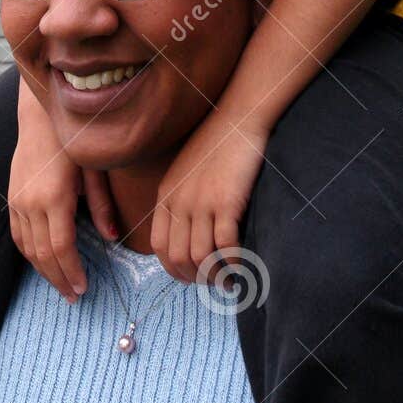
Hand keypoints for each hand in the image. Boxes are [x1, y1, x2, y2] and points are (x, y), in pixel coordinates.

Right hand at [9, 77, 119, 302]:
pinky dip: (30, 253)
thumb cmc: (73, 140)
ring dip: (43, 270)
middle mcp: (32, 202)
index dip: (71, 271)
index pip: (61, 247)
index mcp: (55, 196)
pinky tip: (43, 262)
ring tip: (60, 285)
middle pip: (43, 254)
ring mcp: (18, 200)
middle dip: (58, 278)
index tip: (83, 288)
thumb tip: (113, 238)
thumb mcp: (95, 169)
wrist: (40, 115)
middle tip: (74, 296)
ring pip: (27, 248)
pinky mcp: (12, 197)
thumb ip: (102, 205)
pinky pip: (18, 234)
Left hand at [150, 118, 269, 283]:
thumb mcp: (186, 173)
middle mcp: (179, 202)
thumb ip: (182, 200)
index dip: (174, 268)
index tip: (192, 276)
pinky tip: (243, 266)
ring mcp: (201, 203)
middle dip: (196, 278)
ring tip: (231, 280)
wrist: (237, 119)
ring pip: (200, 257)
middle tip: (215, 283)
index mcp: (166, 196)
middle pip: (178, 257)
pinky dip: (234, 263)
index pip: (158, 246)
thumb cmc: (217, 145)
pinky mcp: (226, 202)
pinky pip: (226, 246)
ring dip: (216, 276)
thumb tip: (190, 236)